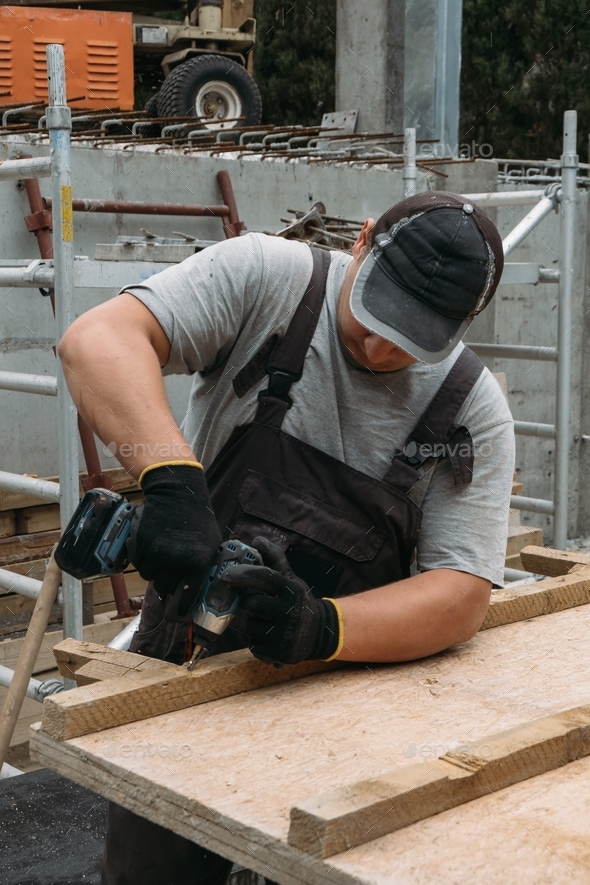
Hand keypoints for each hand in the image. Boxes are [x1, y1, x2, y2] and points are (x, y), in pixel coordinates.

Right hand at [127, 461, 221, 598]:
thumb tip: (195, 596)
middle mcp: (177, 562)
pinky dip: (140, 555)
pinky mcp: (140, 544)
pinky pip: (136, 561)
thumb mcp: (209, 545)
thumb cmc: (195, 520)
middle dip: (164, 578)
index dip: (178, 610)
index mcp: (198, 564)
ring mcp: (157, 553)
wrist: (176, 493)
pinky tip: (150, 541)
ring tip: (161, 548)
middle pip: (163, 587)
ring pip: (147, 574)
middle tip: (168, 564)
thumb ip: (201, 569)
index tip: (173, 615)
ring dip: (152, 566)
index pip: (186, 599)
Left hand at [220, 536, 342, 664]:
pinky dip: (258, 642)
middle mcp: (291, 611)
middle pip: (251, 604)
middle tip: (256, 605)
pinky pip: (254, 646)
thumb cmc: (297, 602)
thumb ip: (274, 559)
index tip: (226, 575)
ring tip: (268, 622)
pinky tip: (270, 637)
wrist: (319, 633)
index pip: (263, 576)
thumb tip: (257, 540)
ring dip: (253, 624)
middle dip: (249, 604)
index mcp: (292, 589)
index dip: (242, 573)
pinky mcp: (281, 654)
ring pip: (250, 627)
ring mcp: (286, 634)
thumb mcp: (290, 580)